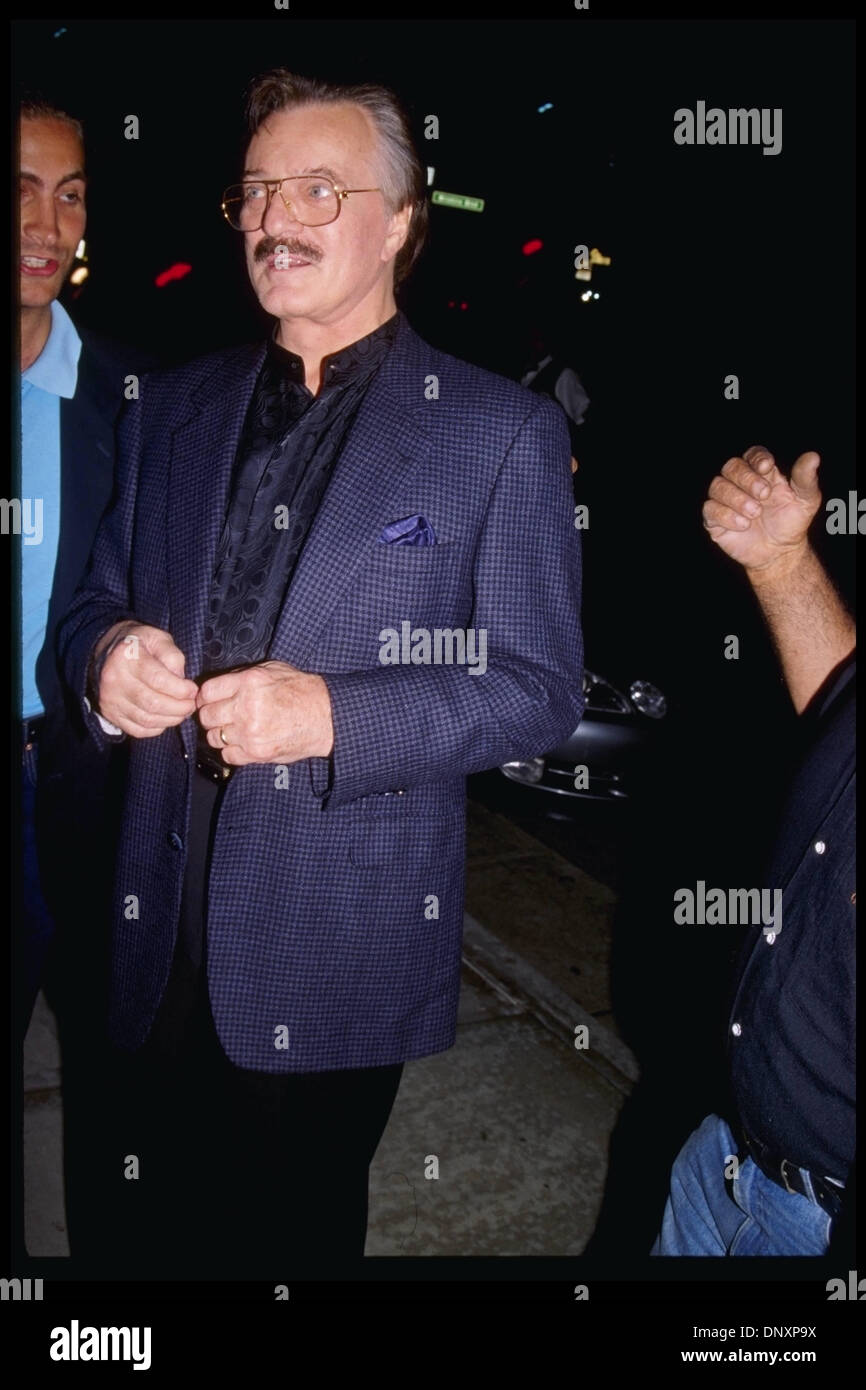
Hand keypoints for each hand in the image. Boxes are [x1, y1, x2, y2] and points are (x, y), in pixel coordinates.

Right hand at [97, 623, 198, 736]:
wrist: (108, 654)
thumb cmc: (139, 645)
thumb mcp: (158, 638)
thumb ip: (172, 655)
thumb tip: (181, 681)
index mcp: (126, 656)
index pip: (157, 680)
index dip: (180, 689)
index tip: (192, 690)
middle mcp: (114, 679)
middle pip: (153, 704)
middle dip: (179, 708)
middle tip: (191, 704)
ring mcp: (110, 699)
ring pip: (146, 720)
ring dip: (171, 719)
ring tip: (183, 711)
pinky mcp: (110, 714)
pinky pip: (138, 730)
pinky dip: (157, 728)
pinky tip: (166, 718)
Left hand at [196, 661, 333, 765]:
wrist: (326, 716)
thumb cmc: (301, 690)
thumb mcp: (272, 670)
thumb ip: (242, 676)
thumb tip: (217, 687)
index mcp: (248, 683)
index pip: (207, 692)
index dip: (205, 697)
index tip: (209, 701)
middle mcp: (246, 708)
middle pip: (206, 716)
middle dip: (212, 716)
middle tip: (223, 716)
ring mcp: (250, 733)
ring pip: (214, 738)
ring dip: (221, 734)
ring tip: (235, 729)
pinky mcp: (257, 753)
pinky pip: (227, 755)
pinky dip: (232, 750)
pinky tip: (243, 742)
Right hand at [702, 445, 822, 572]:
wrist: (779, 553)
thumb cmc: (791, 523)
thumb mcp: (806, 501)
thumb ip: (805, 479)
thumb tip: (813, 456)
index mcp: (762, 473)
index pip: (752, 455)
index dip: (756, 458)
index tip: (767, 468)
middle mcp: (740, 483)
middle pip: (731, 466)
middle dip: (746, 479)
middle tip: (764, 495)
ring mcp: (725, 500)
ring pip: (717, 486)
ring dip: (736, 498)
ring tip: (755, 513)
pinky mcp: (714, 519)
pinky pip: (710, 509)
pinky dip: (726, 515)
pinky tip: (743, 525)